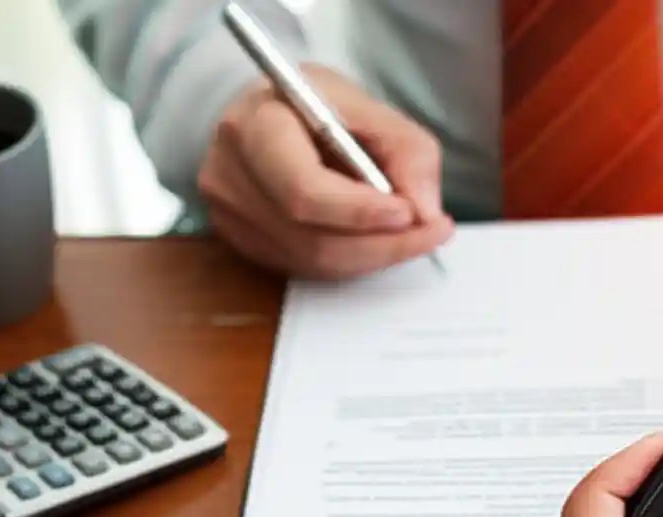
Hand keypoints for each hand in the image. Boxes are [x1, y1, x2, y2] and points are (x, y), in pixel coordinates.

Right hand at [198, 64, 453, 278]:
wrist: (262, 114)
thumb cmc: (310, 104)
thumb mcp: (364, 103)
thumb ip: (405, 149)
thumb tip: (425, 210)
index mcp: (254, 127)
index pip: (305, 190)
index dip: (362, 212)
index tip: (411, 212)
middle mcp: (231, 176)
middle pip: (313, 238)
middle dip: (383, 242)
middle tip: (431, 231)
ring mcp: (231, 216)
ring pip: (315, 261)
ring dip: (375, 255)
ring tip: (414, 234)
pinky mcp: (244, 242)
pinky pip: (308, 267)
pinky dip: (354, 259)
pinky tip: (378, 238)